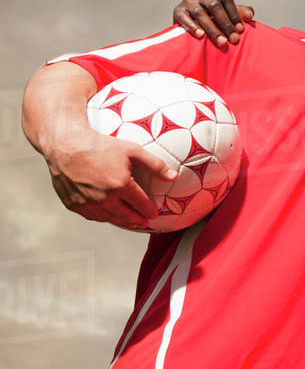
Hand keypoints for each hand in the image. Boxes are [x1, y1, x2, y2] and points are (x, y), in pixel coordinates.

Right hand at [43, 130, 176, 230]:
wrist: (66, 146)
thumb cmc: (102, 145)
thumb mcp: (132, 150)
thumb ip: (155, 164)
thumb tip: (174, 176)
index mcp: (120, 186)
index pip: (141, 204)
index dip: (150, 211)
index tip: (155, 214)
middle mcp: (104, 198)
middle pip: (126, 216)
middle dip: (138, 221)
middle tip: (144, 223)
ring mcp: (87, 203)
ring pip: (109, 218)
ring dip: (121, 221)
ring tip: (129, 221)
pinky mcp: (73, 205)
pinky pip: (92, 216)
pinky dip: (102, 217)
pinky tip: (108, 215)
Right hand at [173, 0, 254, 47]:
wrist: (187, 20)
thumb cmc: (212, 16)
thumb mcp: (226, 12)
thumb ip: (239, 12)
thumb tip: (250, 14)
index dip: (234, 14)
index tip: (240, 30)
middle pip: (215, 7)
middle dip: (225, 24)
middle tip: (234, 39)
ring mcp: (187, 0)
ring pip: (201, 14)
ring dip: (213, 29)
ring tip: (222, 42)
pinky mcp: (177, 10)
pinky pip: (185, 18)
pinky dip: (193, 26)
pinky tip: (201, 36)